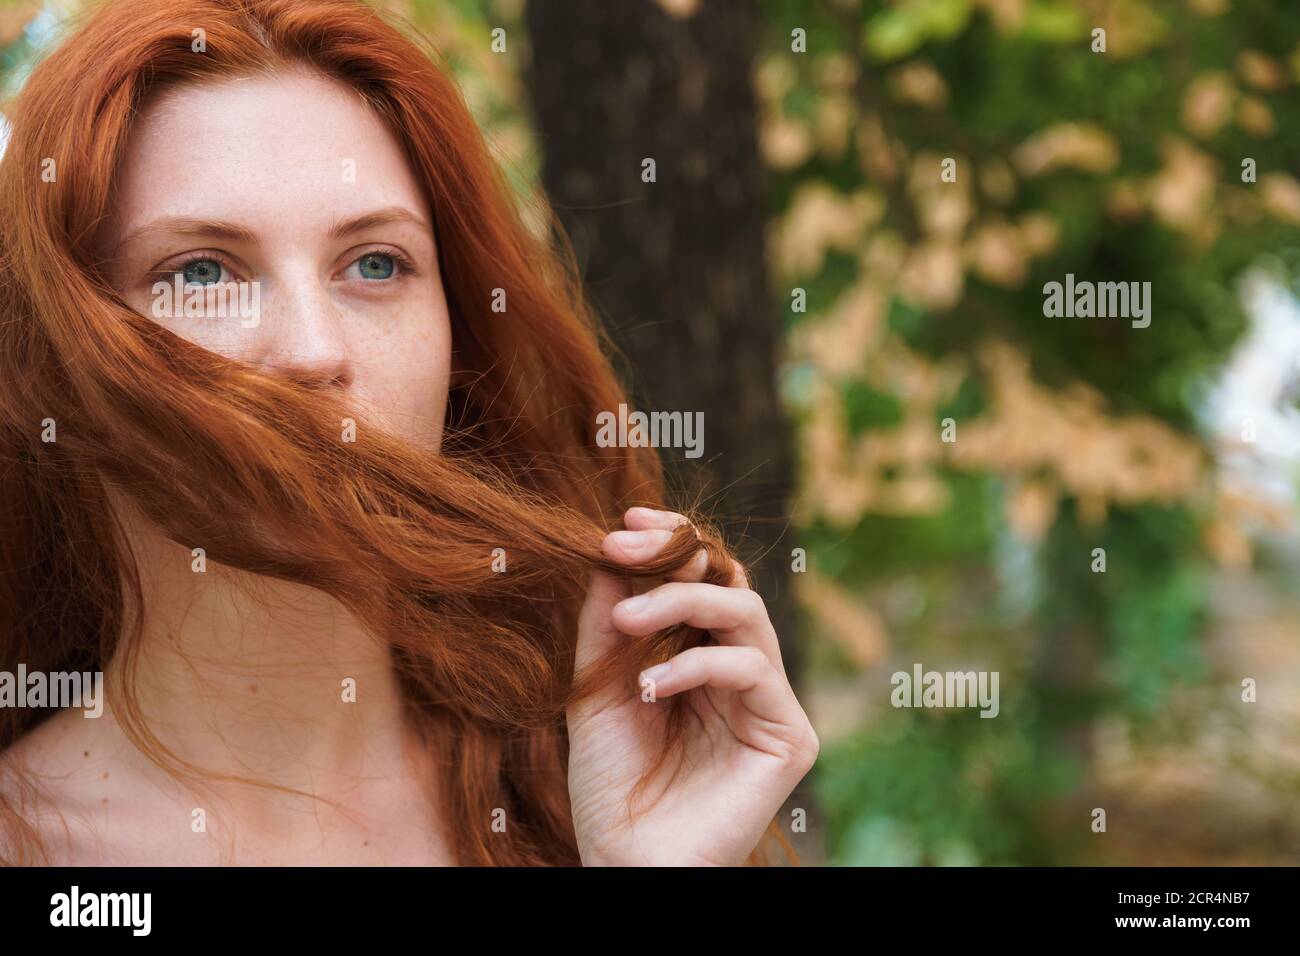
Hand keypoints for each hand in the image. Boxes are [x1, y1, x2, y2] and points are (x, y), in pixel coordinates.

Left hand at [566, 507, 818, 865]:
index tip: (625, 520)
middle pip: (729, 582)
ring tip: (627, 625)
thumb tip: (611, 549)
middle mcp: (739, 671)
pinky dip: (697, 666)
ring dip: (681, 602)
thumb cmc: (610, 783)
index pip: (701, 578)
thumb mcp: (597, 685)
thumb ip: (608, 622)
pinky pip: (752, 669)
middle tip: (621, 549)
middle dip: (675, 557)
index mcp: (699, 656)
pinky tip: (650, 689)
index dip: (673, 539)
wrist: (624, 861)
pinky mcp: (789, 735)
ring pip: (746, 611)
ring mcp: (767, 701)